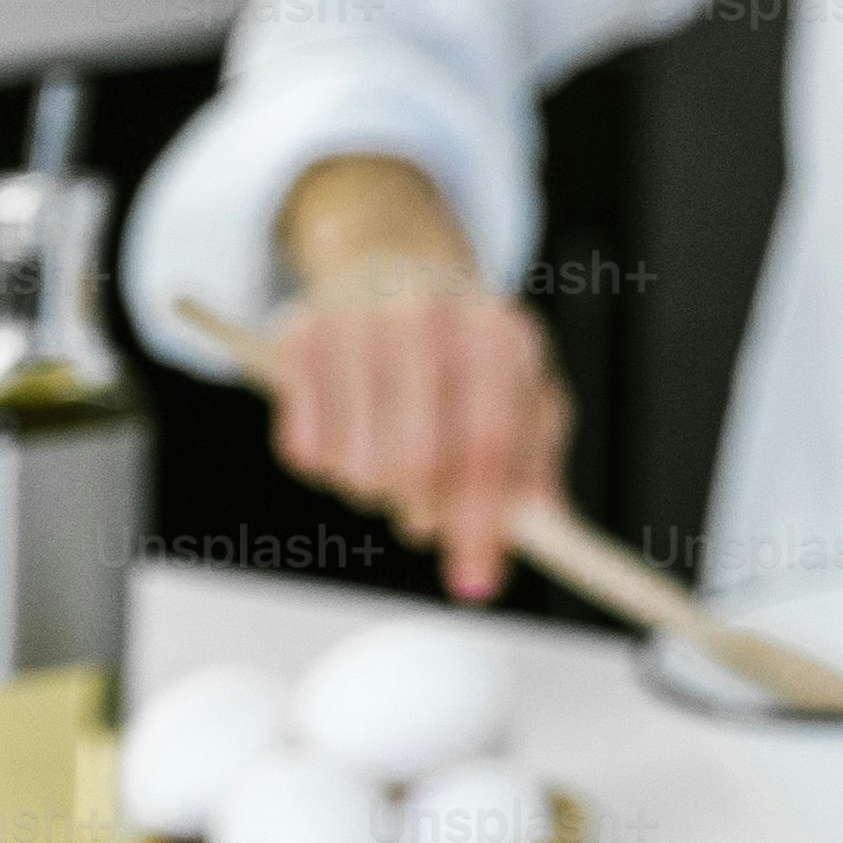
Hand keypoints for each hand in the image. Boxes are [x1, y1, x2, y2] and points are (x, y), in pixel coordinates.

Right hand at [268, 156, 572, 603]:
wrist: (394, 259)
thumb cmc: (466, 345)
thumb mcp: (520, 387)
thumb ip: (535, 460)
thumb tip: (543, 531)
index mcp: (498, 334)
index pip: (490, 447)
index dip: (482, 525)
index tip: (478, 583)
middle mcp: (428, 321)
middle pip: (418, 465)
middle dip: (423, 514)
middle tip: (423, 518)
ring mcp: (358, 326)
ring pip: (358, 468)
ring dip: (374, 490)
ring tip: (389, 454)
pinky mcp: (298, 340)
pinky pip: (305, 453)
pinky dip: (327, 466)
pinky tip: (348, 428)